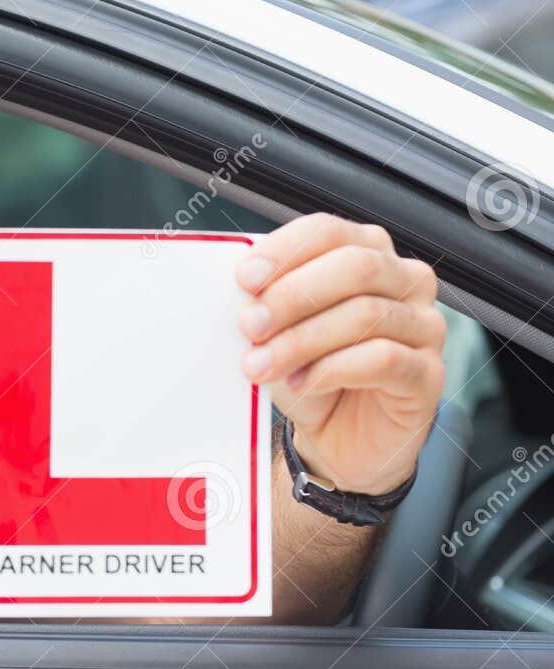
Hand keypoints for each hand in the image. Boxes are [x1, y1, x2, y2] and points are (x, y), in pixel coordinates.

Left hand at [235, 213, 446, 494]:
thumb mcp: (279, 331)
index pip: (330, 232)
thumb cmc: (308, 372)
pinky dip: (332, 369)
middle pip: (356, 267)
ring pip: (366, 314)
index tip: (244, 279)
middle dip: (293, 296)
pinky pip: (385, 359)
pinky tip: (301, 382)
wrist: (336, 436)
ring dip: (301, 340)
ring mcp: (424, 326)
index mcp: (367, 253)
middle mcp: (405, 281)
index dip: (286, 250)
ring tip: (260, 365)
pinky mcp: (428, 373)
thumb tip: (240, 294)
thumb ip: (267, 304)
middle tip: (249, 325)